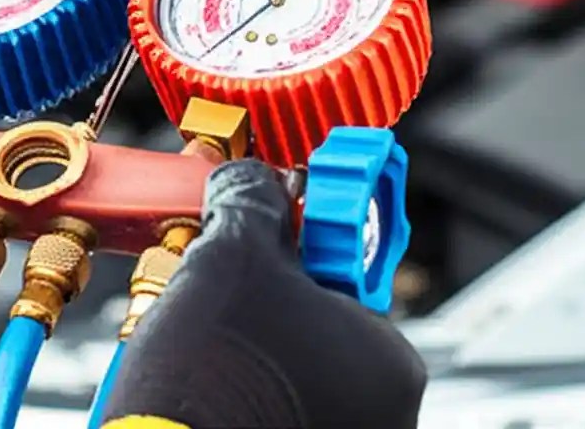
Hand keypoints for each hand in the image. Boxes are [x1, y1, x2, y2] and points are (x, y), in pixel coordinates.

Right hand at [103, 160, 426, 428]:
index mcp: (389, 358)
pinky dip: (233, 381)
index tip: (271, 215)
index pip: (349, 264)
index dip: (298, 232)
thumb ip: (251, 202)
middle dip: (259, 292)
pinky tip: (196, 378)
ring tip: (196, 340)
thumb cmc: (212, 381)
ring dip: (241, 336)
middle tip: (214, 284)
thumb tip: (251, 179)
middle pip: (312, 314)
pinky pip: (267, 398)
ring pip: (283, 357)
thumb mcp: (230, 259)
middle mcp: (380, 409)